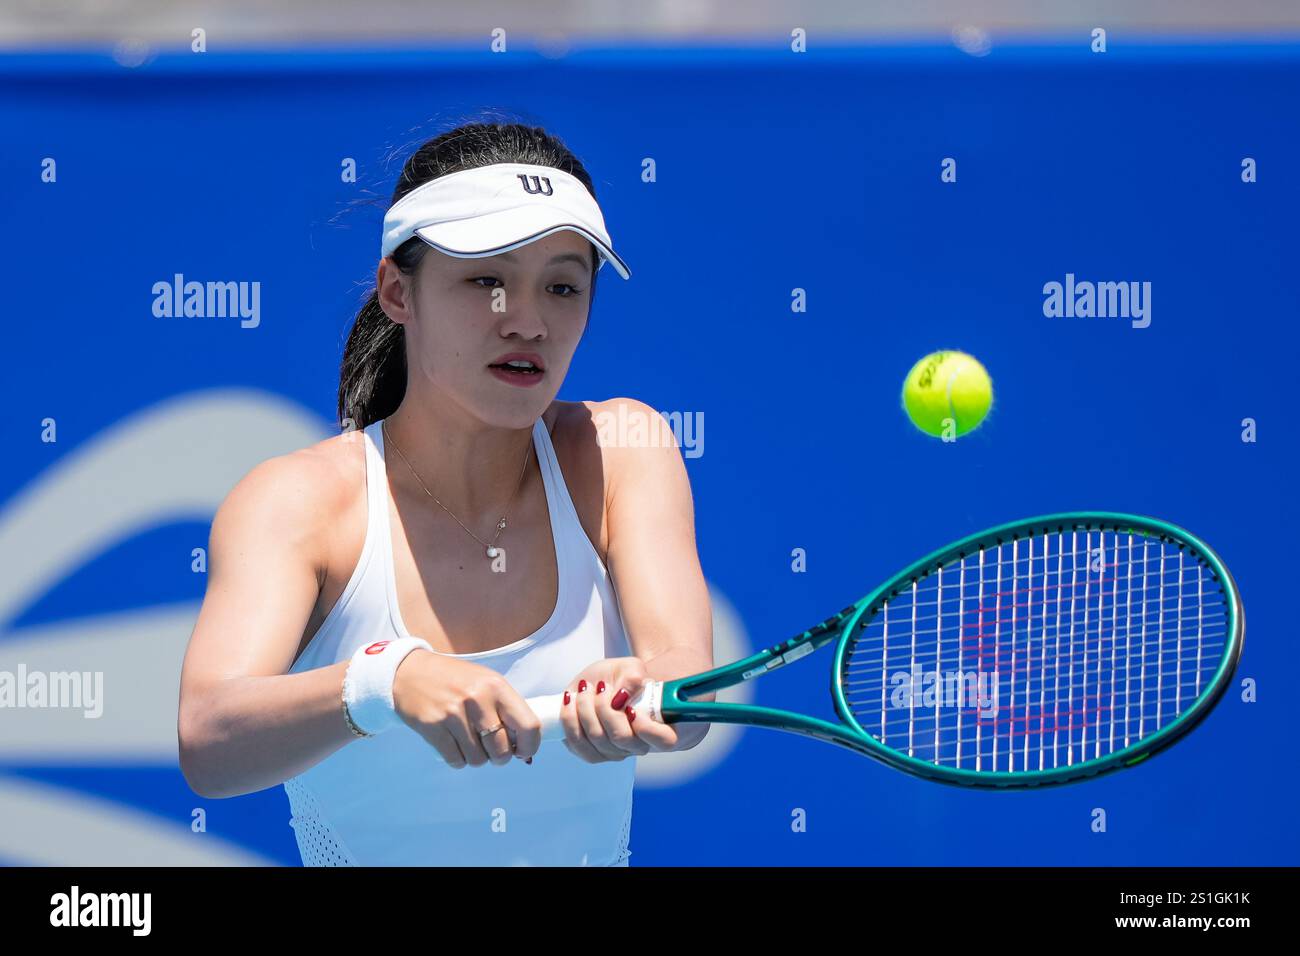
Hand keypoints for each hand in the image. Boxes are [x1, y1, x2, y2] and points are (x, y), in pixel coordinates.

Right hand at [392, 651, 540, 768]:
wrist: (410, 672)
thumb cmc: (455, 680)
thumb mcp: (485, 683)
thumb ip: (506, 710)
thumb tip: (523, 747)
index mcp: (497, 686)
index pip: (529, 725)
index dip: (529, 746)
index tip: (522, 752)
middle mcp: (478, 699)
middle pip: (501, 750)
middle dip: (498, 757)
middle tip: (490, 749)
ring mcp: (454, 713)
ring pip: (478, 759)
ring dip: (476, 757)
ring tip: (468, 741)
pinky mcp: (433, 727)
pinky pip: (456, 760)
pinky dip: (458, 759)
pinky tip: (453, 745)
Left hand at [559, 657, 678, 762]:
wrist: (600, 681)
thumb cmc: (620, 677)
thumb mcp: (630, 667)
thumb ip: (633, 676)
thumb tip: (622, 696)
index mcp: (659, 725)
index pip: (664, 740)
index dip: (647, 727)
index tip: (631, 706)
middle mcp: (638, 745)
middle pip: (621, 737)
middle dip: (604, 707)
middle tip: (601, 687)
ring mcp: (615, 753)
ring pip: (597, 738)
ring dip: (585, 709)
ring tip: (584, 690)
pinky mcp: (591, 753)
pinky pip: (577, 745)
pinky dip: (570, 719)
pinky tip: (571, 701)